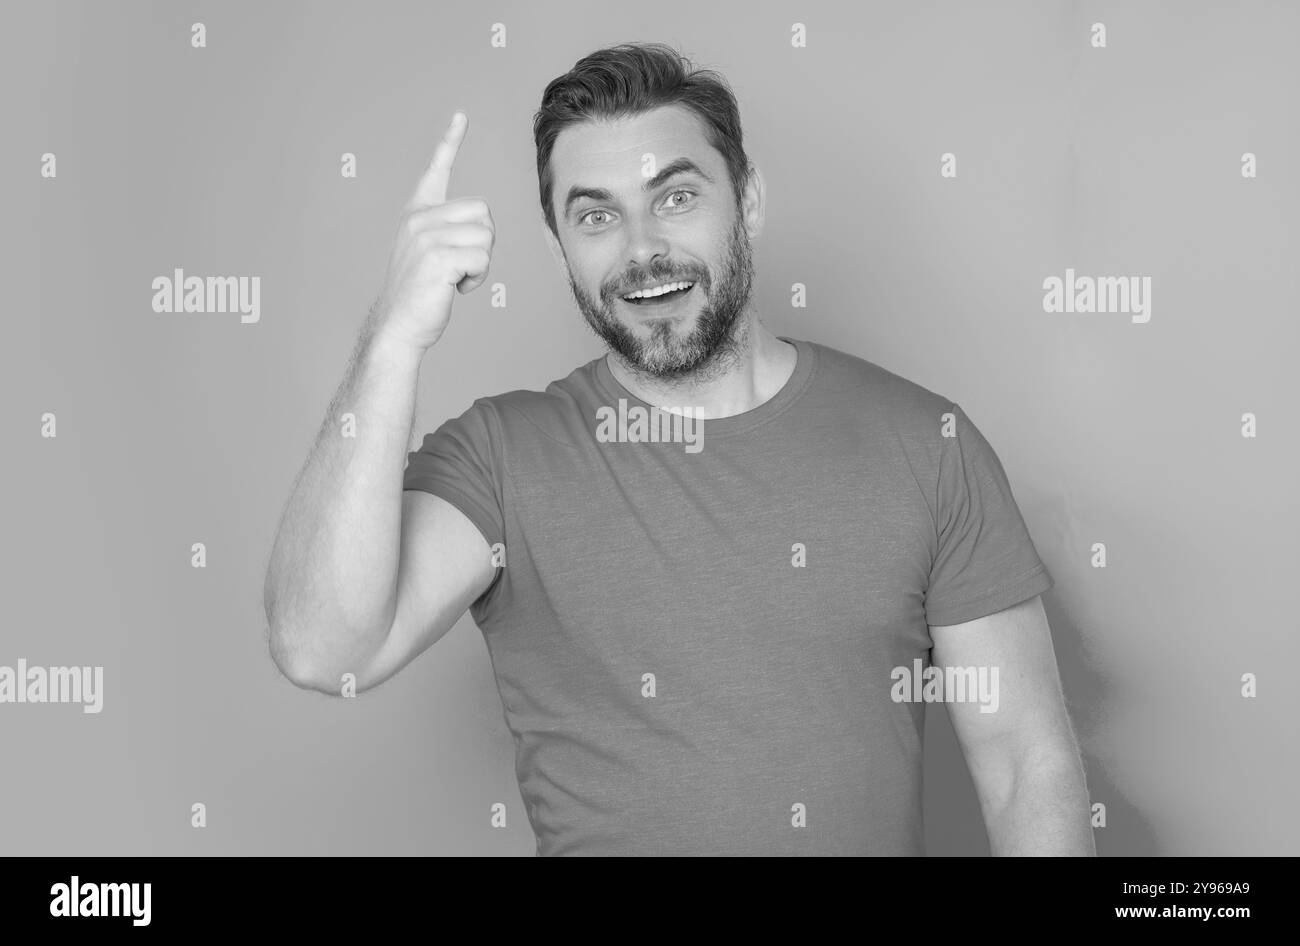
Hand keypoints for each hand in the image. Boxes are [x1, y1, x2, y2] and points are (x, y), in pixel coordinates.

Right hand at [372, 111, 495, 350]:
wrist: (398, 325)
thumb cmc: (420, 294)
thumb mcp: (431, 254)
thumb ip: (449, 232)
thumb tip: (482, 227)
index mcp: (416, 213)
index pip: (437, 170)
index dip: (450, 142)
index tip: (461, 116)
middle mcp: (419, 219)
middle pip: (483, 213)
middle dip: (483, 242)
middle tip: (461, 265)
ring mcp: (426, 237)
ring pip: (486, 237)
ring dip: (481, 264)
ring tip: (455, 279)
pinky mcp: (437, 258)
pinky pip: (482, 258)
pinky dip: (476, 278)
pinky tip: (455, 289)